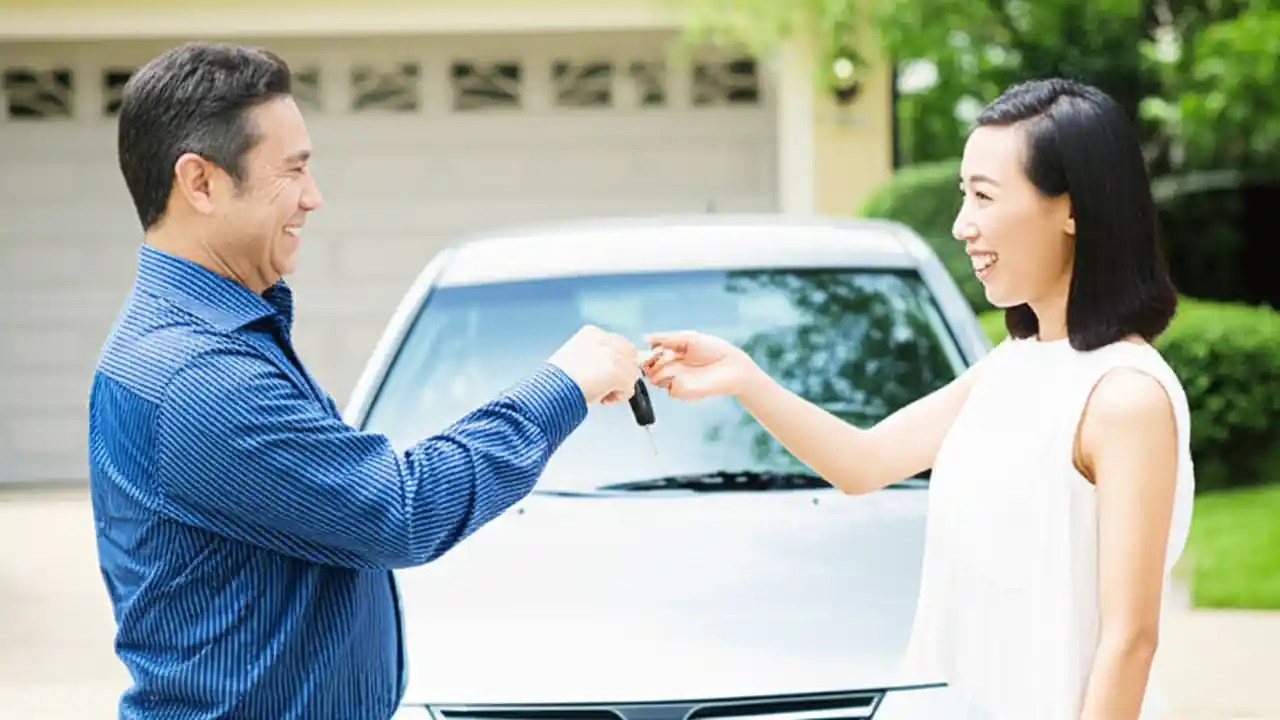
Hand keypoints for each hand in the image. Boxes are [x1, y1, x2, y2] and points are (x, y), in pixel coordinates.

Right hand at [547, 325, 640, 404]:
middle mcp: (605, 340)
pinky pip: (630, 388)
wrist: (553, 389)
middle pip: (630, 355)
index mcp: (592, 333)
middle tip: (607, 384)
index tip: (605, 374)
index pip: (618, 343)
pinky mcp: (618, 372)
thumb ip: (593, 356)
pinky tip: (602, 398)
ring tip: (600, 392)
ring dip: (618, 386)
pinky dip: (618, 397)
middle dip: (622, 371)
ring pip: (632, 373)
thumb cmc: (556, 379)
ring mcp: (613, 355)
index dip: (614, 361)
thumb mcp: (573, 356)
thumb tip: (608, 368)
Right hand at [641, 330, 759, 400]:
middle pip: (649, 369)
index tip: (652, 349)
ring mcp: (677, 381)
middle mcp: (673, 368)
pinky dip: (671, 381)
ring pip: (655, 380)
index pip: (652, 355)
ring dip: (659, 371)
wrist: (732, 367)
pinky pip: (669, 389)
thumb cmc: (714, 350)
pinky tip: (679, 373)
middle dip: (648, 362)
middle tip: (658, 356)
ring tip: (671, 362)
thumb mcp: (688, 338)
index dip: (648, 353)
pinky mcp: (683, 392)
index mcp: (674, 354)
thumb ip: (666, 338)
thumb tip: (646, 338)